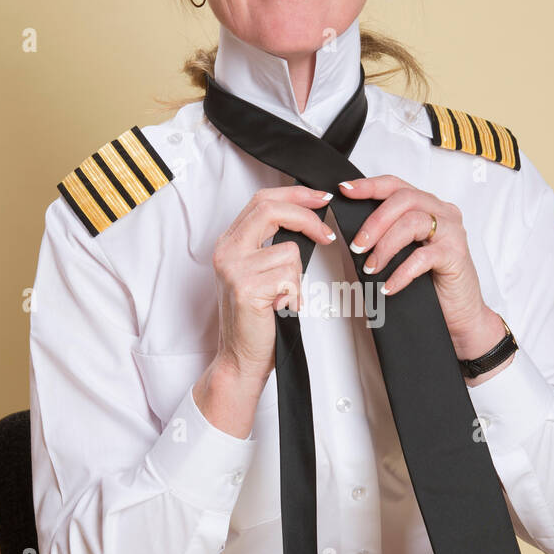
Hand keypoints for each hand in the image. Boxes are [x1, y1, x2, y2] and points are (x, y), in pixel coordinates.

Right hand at [210, 184, 336, 382]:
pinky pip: (289, 276)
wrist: (240, 358)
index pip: (262, 200)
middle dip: (306, 217)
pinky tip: (281, 307)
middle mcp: (227, 251)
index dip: (295, 194)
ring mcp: (233, 269)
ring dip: (297, 277)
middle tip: (327, 234)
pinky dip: (294, 293)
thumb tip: (306, 218)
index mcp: (229, 243)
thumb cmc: (256, 320)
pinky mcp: (246, 288)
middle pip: (271, 209)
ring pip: (289, 251)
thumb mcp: (258, 273)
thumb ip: (270, 244)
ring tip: (284, 297)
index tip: (321, 199)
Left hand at [337, 175, 510, 370]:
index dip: (370, 186)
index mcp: (429, 206)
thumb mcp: (405, 252)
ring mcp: (452, 232)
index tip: (345, 191)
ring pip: (412, 223)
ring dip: (385, 246)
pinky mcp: (456, 254)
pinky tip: (389, 286)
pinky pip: (422, 257)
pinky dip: (401, 272)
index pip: (397, 185)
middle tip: (357, 246)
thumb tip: (354, 233)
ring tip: (371, 268)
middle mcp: (443, 213)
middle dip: (374, 222)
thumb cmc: (432, 282)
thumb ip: (388, 235)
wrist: (460, 314)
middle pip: (404, 200)